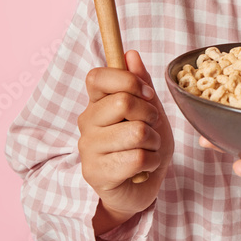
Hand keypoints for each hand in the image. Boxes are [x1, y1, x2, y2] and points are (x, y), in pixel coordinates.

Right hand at [77, 50, 173, 231]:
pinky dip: (152, 162)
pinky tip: (144, 168)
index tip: (146, 94)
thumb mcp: (149, 110)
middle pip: (123, 102)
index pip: (97, 76)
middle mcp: (86, 123)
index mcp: (96, 103)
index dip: (127, 80)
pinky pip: (137, 158)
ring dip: (154, 142)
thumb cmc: (144, 145)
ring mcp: (88, 148)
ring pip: (136, 132)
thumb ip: (140, 84)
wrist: (142, 186)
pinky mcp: (95, 173)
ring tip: (148, 149)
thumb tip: (130, 54)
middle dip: (150, 115)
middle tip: (150, 128)